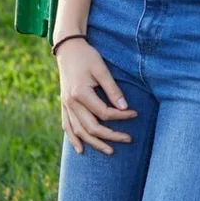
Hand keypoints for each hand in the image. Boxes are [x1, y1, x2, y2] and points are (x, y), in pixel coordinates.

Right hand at [56, 38, 137, 154]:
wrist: (67, 49)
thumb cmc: (87, 57)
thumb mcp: (102, 69)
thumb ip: (113, 89)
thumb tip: (125, 107)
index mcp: (81, 94)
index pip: (104, 113)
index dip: (121, 116)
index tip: (135, 114)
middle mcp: (71, 103)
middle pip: (92, 127)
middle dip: (111, 136)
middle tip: (129, 139)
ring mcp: (66, 106)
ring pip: (79, 132)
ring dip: (94, 143)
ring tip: (110, 151)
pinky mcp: (64, 105)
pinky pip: (67, 127)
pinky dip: (74, 139)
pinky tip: (80, 149)